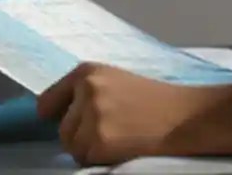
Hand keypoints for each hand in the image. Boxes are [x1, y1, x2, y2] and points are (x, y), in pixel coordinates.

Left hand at [36, 62, 231, 166]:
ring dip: (90, 149)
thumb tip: (50, 112)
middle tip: (113, 130)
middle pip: (62, 128)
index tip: (61, 121)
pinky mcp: (99, 140)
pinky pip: (85, 159)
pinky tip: (122, 146)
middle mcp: (86, 90)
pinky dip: (100, 159)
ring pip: (72, 146)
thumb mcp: (116, 82)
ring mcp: (92, 116)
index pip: (48, 101)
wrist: (183, 115)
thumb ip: (85, 92)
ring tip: (119, 138)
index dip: (56, 115)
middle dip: (81, 135)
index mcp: (88, 72)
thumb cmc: (154, 100)